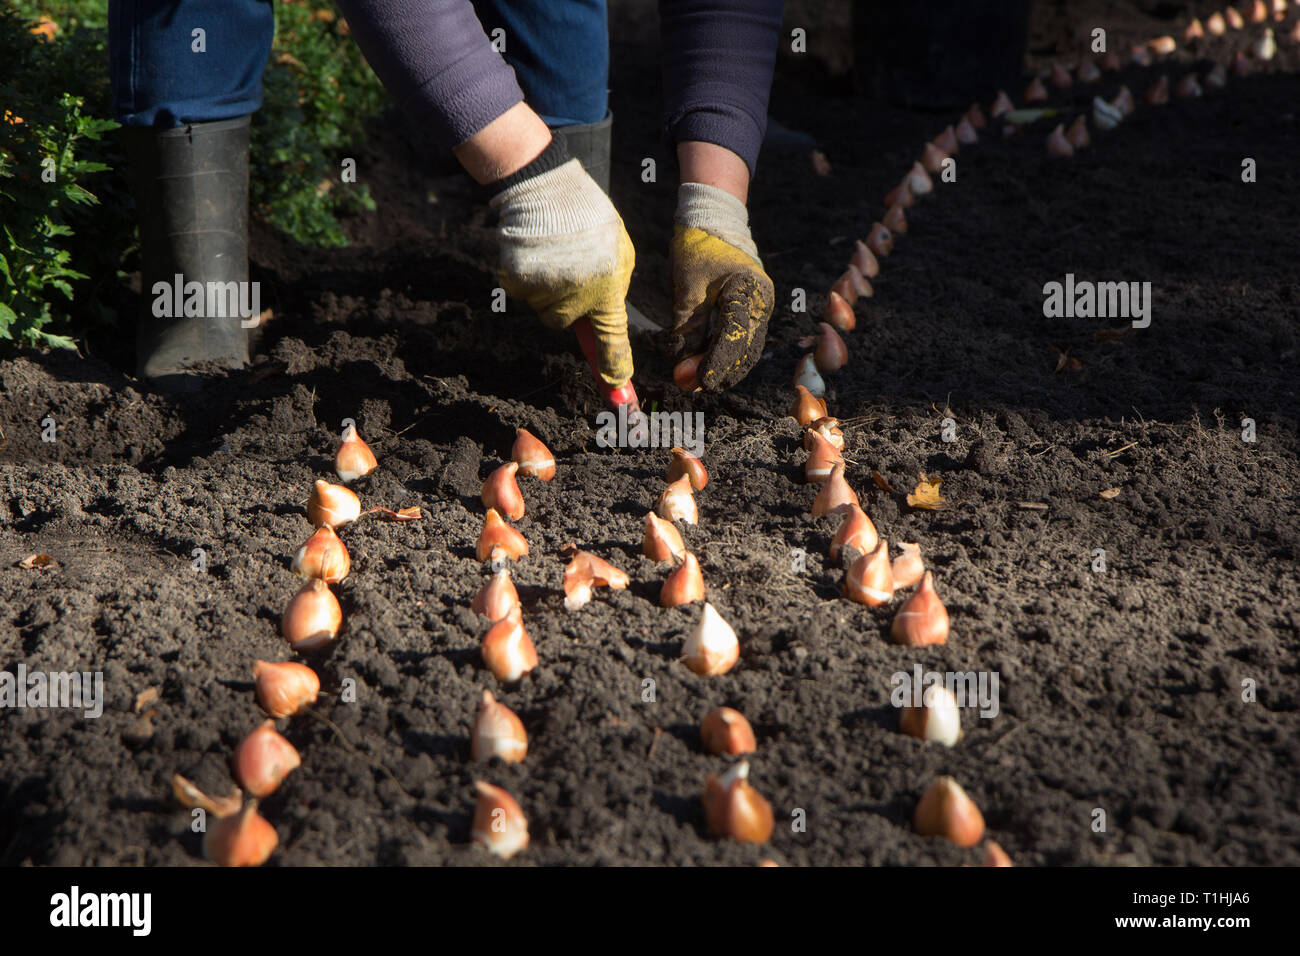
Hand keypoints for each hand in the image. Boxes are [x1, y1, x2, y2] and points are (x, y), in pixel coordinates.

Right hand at [490, 153, 634, 389]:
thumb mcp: (618, 252)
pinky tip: (535, 251)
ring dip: (547, 288)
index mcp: (607, 289)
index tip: (618, 391)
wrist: (547, 189)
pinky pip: (523, 294)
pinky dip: (526, 277)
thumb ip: (614, 289)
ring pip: (544, 308)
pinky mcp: (517, 284)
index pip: (612, 340)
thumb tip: (603, 321)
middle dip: (567, 302)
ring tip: (555, 252)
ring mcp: (544, 293)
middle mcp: (576, 297)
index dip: (614, 368)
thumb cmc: (589, 219)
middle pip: (566, 323)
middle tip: (571, 265)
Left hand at [668, 182, 772, 391]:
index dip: (715, 363)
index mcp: (748, 290)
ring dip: (723, 369)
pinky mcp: (754, 310)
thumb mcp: (687, 290)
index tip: (696, 383)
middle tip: (690, 388)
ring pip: (746, 350)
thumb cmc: (697, 249)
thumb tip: (681, 369)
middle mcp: (762, 301)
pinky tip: (706, 369)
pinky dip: (726, 357)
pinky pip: (743, 341)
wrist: (713, 219)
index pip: (734, 336)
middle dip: (718, 372)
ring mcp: (761, 306)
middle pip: (745, 349)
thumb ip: (687, 330)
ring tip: (695, 383)